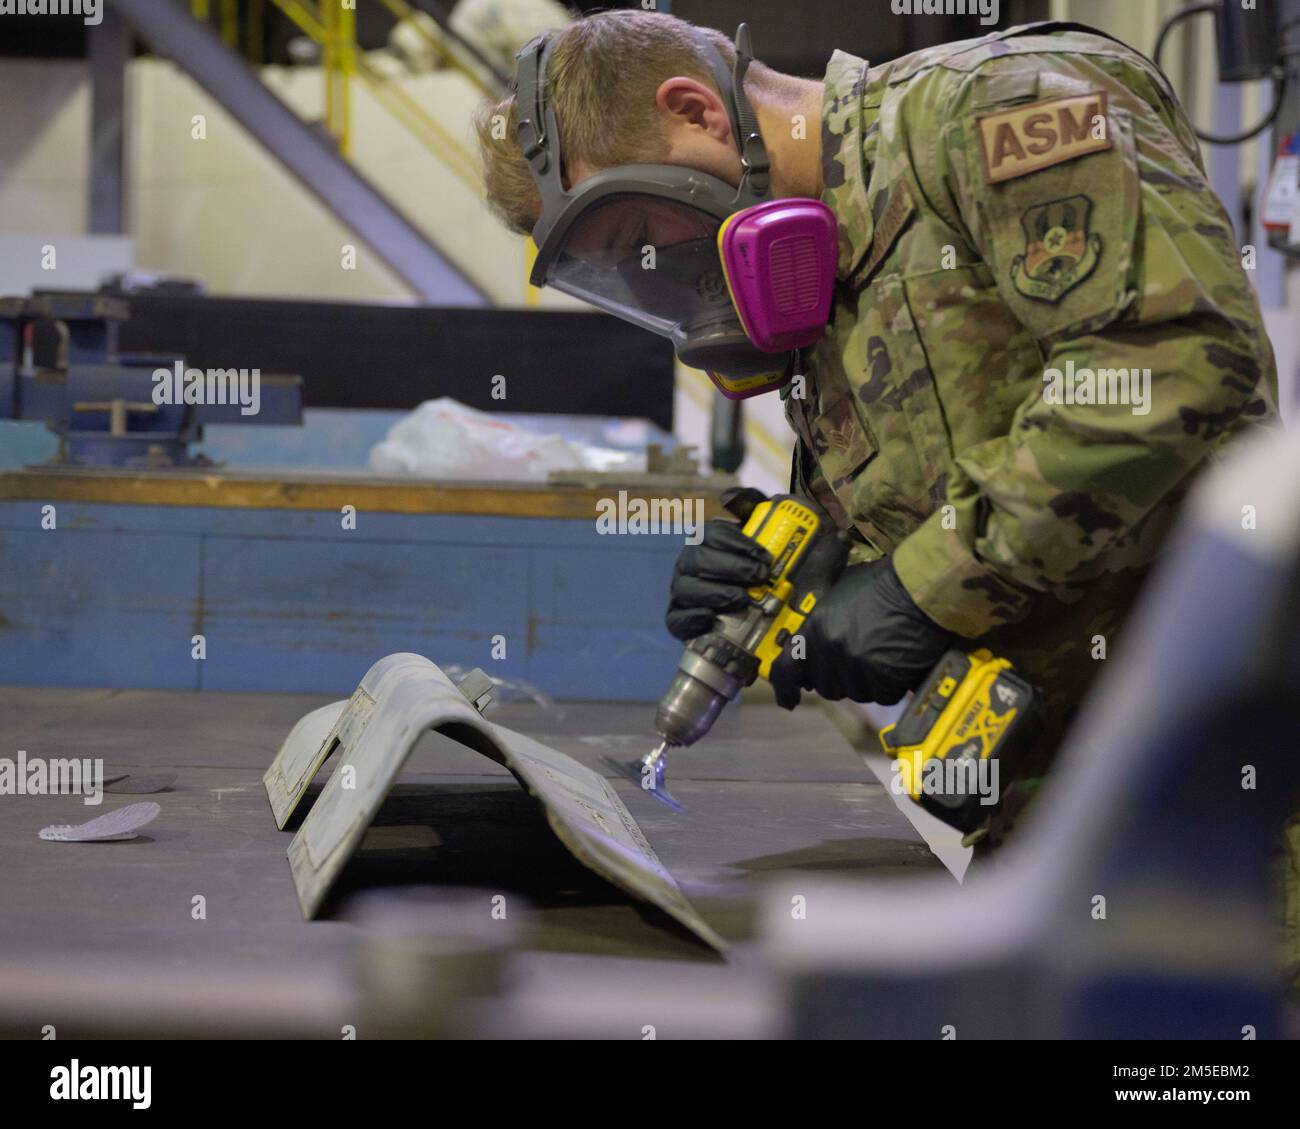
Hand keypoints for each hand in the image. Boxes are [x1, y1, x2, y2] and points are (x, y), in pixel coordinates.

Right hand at [665, 487, 771, 640]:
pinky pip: (675, 619)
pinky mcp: (680, 619)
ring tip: (743, 599)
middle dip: (731, 567)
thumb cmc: (759, 567)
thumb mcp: (762, 532)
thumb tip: (729, 497)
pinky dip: (691, 619)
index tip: (763, 555)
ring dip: (715, 593)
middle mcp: (688, 563)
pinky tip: (711, 618)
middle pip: (698, 559)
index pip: (710, 533)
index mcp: (704, 540)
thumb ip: (750, 506)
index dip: (736, 542)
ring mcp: (682, 592)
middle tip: (760, 577)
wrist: (765, 605)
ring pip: (686, 588)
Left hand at [769, 556, 954, 708]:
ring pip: (855, 693)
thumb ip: (823, 620)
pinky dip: (892, 685)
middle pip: (826, 686)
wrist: (922, 588)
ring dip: (868, 681)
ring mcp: (857, 666)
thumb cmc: (886, 583)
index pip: (788, 668)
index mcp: (816, 627)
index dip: (786, 688)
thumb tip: (814, 642)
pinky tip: (899, 662)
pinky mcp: (884, 679)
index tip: (789, 699)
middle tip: (859, 661)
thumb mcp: (841, 592)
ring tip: (883, 655)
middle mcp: (832, 649)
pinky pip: (883, 695)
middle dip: (840, 678)